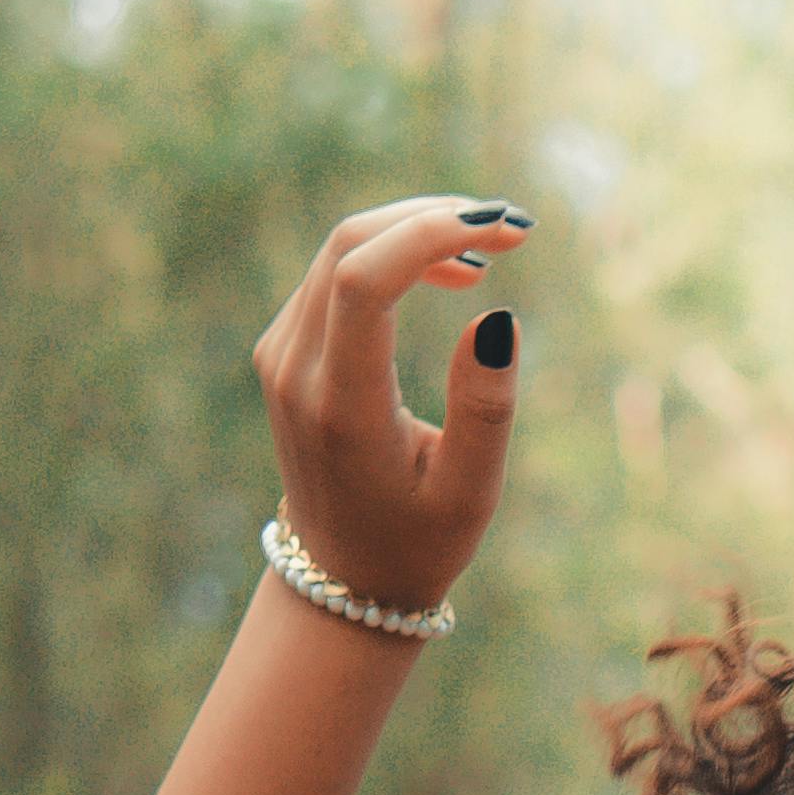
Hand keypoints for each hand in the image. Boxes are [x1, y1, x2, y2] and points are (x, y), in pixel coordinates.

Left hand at [251, 193, 533, 608]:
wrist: (343, 576)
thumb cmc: (418, 540)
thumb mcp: (469, 493)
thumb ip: (484, 408)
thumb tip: (496, 317)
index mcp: (341, 408)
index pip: (364, 281)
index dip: (432, 235)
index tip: (507, 232)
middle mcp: (296, 371)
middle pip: (350, 245)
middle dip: (433, 218)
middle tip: (512, 228)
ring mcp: (280, 355)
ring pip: (341, 249)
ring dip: (415, 230)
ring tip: (490, 250)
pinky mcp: (285, 348)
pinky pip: (335, 272)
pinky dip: (392, 255)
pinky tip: (447, 273)